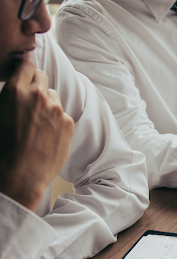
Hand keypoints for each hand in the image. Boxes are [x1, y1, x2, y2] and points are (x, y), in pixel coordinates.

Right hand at [0, 60, 74, 210]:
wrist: (20, 173)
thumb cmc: (2, 147)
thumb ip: (8, 95)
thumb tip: (16, 87)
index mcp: (16, 90)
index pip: (27, 65)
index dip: (25, 70)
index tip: (24, 75)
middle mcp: (38, 96)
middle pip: (42, 77)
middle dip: (36, 84)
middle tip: (29, 100)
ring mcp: (56, 109)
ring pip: (53, 97)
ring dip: (46, 104)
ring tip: (36, 123)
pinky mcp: (68, 123)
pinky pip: (62, 115)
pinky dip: (56, 121)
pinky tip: (46, 135)